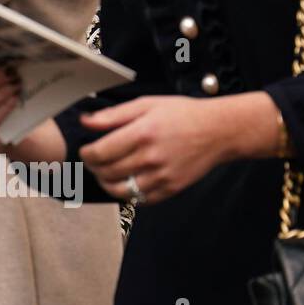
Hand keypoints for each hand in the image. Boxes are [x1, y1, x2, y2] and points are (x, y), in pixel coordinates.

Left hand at [76, 93, 272, 203]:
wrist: (218, 131)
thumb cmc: (182, 114)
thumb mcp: (145, 105)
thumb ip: (112, 115)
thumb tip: (85, 121)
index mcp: (142, 134)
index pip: (100, 153)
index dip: (86, 154)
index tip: (85, 150)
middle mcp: (151, 158)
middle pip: (107, 172)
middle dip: (93, 168)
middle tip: (93, 161)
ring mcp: (162, 177)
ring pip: (120, 190)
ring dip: (106, 183)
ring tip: (104, 174)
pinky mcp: (171, 189)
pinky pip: (140, 199)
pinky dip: (127, 193)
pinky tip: (125, 182)